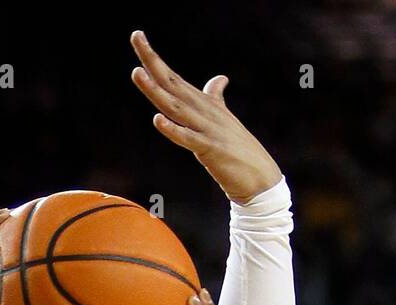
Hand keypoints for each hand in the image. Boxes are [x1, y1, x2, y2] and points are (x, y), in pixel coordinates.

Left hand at [130, 30, 281, 202]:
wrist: (260, 176)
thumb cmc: (238, 148)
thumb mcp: (223, 118)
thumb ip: (216, 98)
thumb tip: (219, 78)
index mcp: (201, 103)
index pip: (172, 77)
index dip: (154, 59)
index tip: (137, 36)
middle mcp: (202, 111)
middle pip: (171, 83)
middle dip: (152, 62)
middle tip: (136, 36)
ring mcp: (207, 129)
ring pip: (175, 107)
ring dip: (155, 91)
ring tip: (137, 72)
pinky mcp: (211, 149)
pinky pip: (188, 138)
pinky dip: (173, 129)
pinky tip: (158, 119)